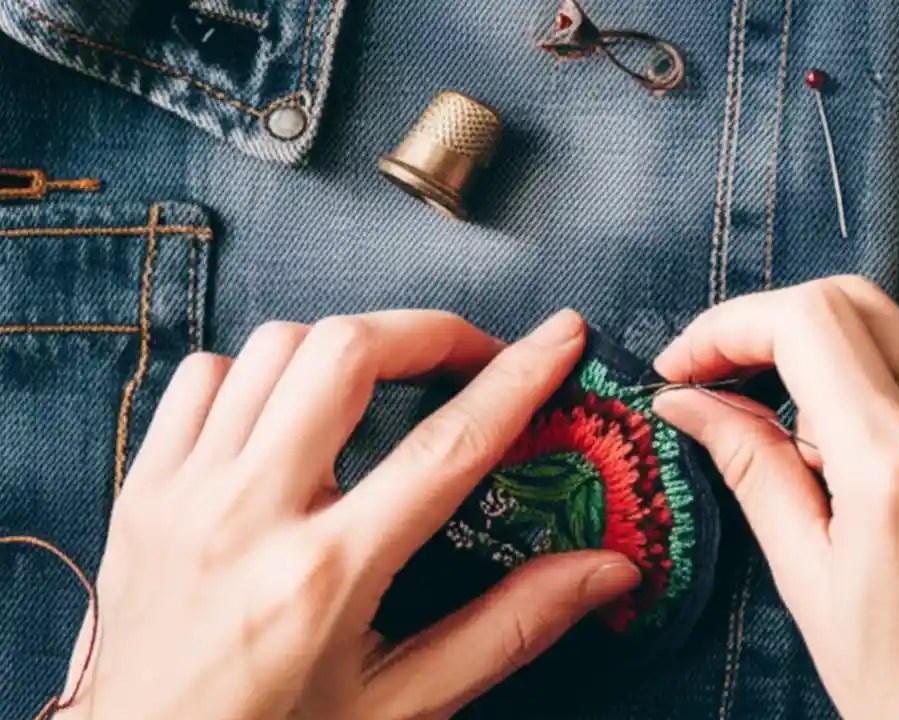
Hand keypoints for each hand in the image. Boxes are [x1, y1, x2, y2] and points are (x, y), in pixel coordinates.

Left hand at [55, 309, 638, 719]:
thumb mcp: (404, 702)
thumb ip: (509, 628)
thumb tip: (609, 569)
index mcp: (327, 575)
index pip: (446, 448)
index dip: (517, 379)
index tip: (560, 337)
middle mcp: (250, 516)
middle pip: (346, 353)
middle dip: (425, 331)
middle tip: (468, 355)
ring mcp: (184, 494)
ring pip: (274, 348)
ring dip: (346, 346)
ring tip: (385, 382)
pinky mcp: (141, 489)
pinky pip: (202, 376)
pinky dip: (258, 370)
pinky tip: (289, 410)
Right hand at [653, 277, 898, 718]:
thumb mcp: (811, 585)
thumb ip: (752, 471)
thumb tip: (693, 405)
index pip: (807, 321)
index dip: (730, 326)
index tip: (689, 363)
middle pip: (855, 301)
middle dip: (772, 322)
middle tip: (720, 375)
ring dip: (828, 347)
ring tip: (787, 426)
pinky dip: (883, 379)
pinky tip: (855, 445)